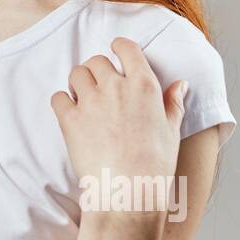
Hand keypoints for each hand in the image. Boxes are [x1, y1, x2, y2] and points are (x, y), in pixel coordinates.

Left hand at [49, 37, 188, 185]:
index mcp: (144, 86)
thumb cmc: (155, 165)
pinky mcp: (70, 119)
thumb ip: (173, 103)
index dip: (119, 47)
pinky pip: (58, 97)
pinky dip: (62, 102)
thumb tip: (180, 84)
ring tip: (84, 99)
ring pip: (76, 73)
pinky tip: (70, 114)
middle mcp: (116, 87)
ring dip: (79, 83)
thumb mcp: (171, 131)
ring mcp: (91, 102)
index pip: (126, 48)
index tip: (116, 50)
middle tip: (100, 87)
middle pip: (97, 61)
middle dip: (97, 71)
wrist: (129, 192)